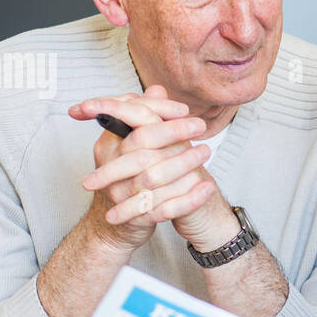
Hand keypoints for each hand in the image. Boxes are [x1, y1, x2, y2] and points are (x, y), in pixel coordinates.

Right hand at [70, 85, 215, 252]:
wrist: (115, 226)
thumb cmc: (127, 180)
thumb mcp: (132, 145)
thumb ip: (145, 117)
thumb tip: (157, 90)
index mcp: (109, 145)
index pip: (129, 118)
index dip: (157, 111)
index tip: (183, 109)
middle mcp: (110, 167)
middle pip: (142, 143)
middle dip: (174, 132)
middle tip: (200, 126)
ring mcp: (121, 193)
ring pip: (154, 175)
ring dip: (184, 163)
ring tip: (207, 153)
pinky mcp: (136, 216)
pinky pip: (165, 207)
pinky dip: (189, 198)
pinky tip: (207, 188)